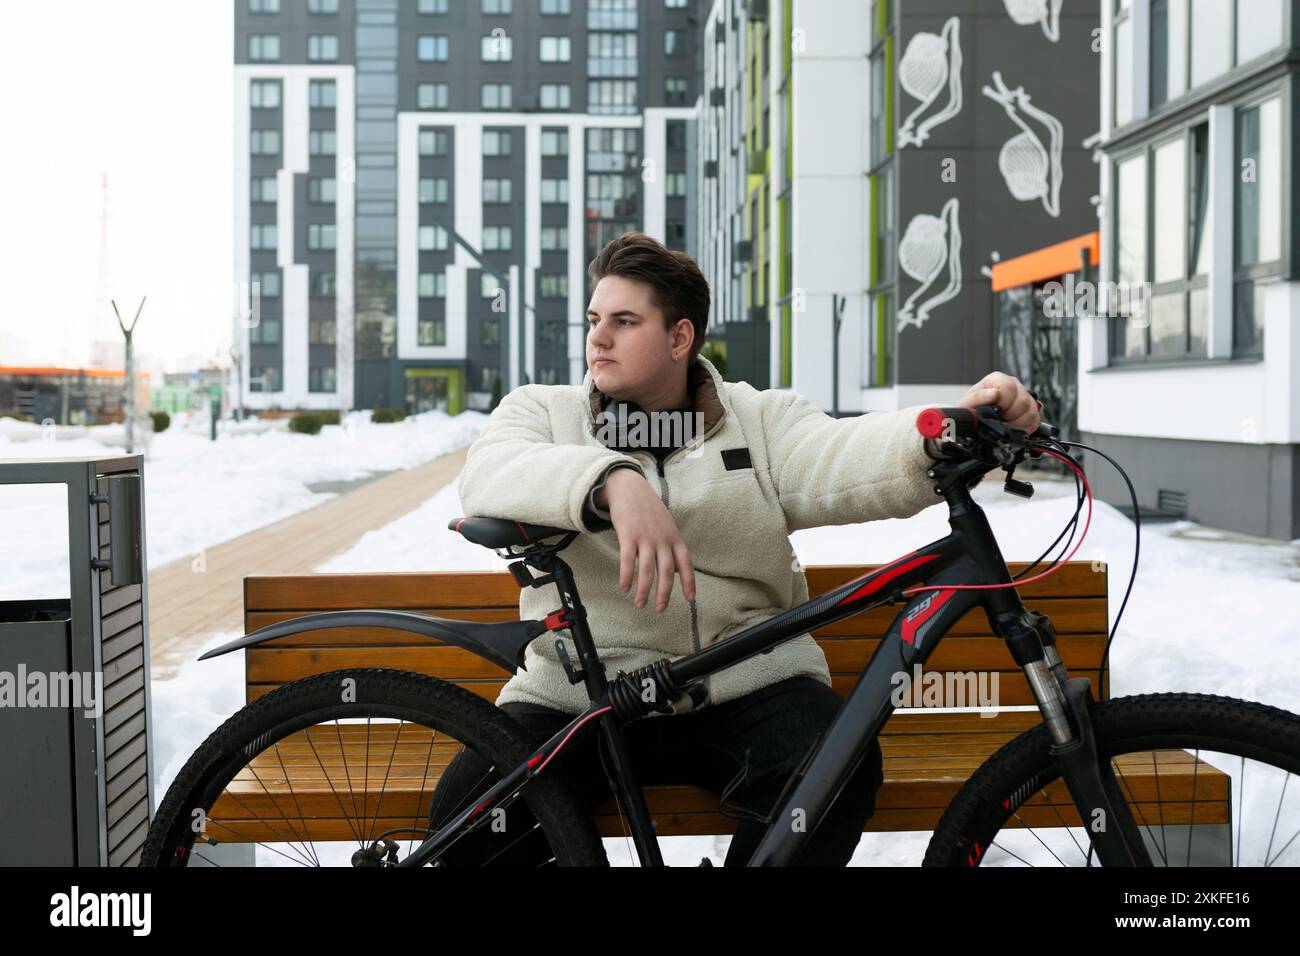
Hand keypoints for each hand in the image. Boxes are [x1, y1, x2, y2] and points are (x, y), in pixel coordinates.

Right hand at [601, 468, 696, 610]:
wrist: (629, 487)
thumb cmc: (648, 509)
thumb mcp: (666, 525)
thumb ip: (671, 546)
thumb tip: (676, 570)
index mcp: (674, 537)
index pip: (685, 563)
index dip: (689, 582)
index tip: (690, 599)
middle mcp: (662, 539)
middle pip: (666, 571)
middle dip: (664, 593)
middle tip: (660, 609)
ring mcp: (645, 537)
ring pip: (647, 570)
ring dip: (643, 590)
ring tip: (640, 604)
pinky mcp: (628, 535)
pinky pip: (628, 560)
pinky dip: (626, 576)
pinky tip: (624, 588)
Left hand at [958, 371, 1041, 432]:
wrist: (975, 421)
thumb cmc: (971, 409)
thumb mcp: (967, 403)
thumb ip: (977, 397)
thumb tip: (993, 393)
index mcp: (997, 379)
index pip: (1010, 387)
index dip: (1003, 402)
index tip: (996, 410)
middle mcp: (1013, 385)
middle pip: (1023, 401)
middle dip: (1010, 415)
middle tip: (999, 419)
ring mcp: (1023, 397)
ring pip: (1031, 411)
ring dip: (1017, 422)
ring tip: (1004, 423)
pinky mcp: (1030, 410)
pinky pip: (1036, 420)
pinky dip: (1025, 427)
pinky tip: (1012, 426)